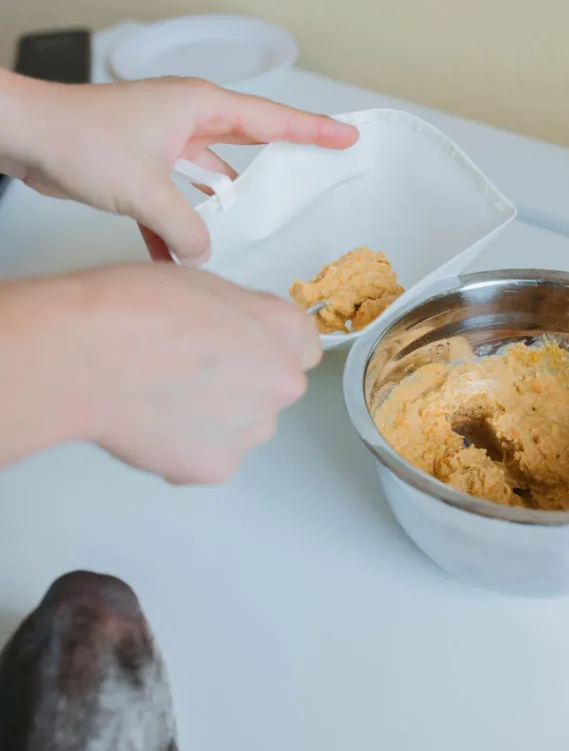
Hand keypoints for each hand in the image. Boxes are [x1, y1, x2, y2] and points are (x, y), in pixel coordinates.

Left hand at [0, 72, 357, 264]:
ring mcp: (163, 143)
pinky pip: (173, 202)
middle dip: (277, 164)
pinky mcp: (141, 167)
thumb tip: (204, 254)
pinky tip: (176, 259)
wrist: (28, 136)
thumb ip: (184, 228)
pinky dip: (175, 229)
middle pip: (247, 145)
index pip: (271, 121)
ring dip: (218, 207)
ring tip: (246, 230)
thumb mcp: (145, 189)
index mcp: (198, 107)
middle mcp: (186, 120)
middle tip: (314, 173)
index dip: (314, 131)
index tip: (346, 136)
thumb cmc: (79, 136)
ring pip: (208, 178)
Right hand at [67, 264, 320, 482]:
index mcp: (283, 330)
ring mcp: (251, 431)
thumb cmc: (131, 310)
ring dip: (215, 418)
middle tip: (187, 371)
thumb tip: (240, 332)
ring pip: (242, 427)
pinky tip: (153, 422)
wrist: (85, 356)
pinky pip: (210, 457)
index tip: (237, 345)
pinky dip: (186, 446)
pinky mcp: (218, 467)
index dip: (263, 343)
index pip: (302, 345)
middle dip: (242, 384)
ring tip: (162, 396)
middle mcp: (281, 384)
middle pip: (271, 389)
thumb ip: (242, 313)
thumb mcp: (202, 283)